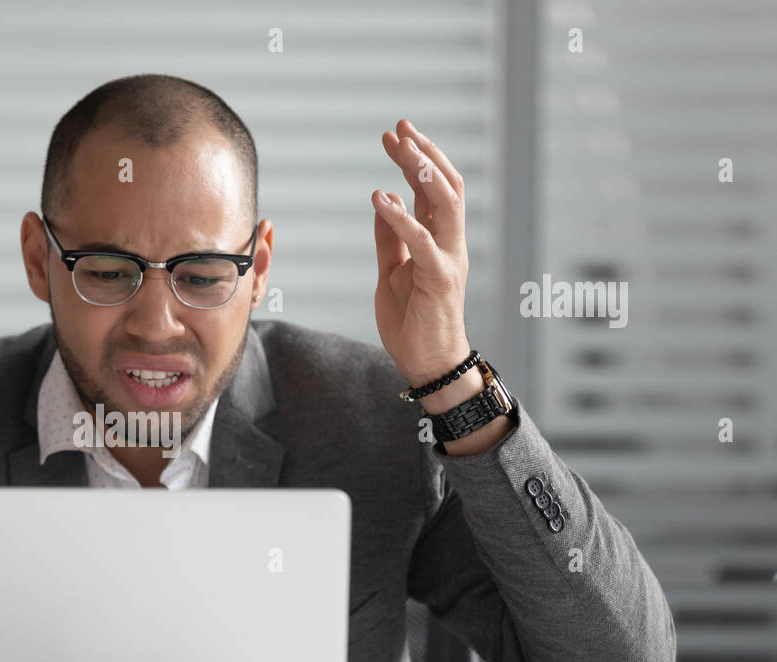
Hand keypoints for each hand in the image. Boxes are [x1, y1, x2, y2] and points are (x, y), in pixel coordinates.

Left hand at [371, 119, 469, 386]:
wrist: (428, 365)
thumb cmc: (413, 322)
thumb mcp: (392, 272)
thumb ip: (390, 239)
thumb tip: (383, 202)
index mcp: (439, 241)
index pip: (433, 189)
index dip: (416, 159)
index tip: (395, 135)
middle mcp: (450, 244)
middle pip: (445, 186)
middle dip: (423, 153)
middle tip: (400, 127)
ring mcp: (448, 259)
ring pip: (445, 203)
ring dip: (423, 172)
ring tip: (402, 147)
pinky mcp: (440, 278)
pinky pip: (421, 241)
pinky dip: (401, 217)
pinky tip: (381, 198)